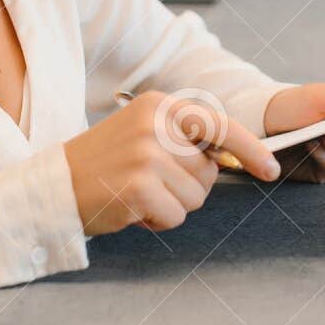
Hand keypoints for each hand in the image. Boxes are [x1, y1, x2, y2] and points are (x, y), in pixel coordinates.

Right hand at [63, 90, 280, 234]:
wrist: (54, 186)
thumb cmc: (106, 164)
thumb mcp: (144, 133)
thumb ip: (185, 140)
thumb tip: (236, 158)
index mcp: (159, 104)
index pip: (219, 125)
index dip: (250, 149)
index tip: (270, 170)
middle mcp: (155, 123)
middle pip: (209, 170)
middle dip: (187, 186)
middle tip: (150, 182)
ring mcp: (146, 154)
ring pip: (196, 197)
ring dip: (171, 204)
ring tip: (138, 193)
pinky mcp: (138, 186)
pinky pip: (175, 216)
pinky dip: (157, 220)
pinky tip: (131, 208)